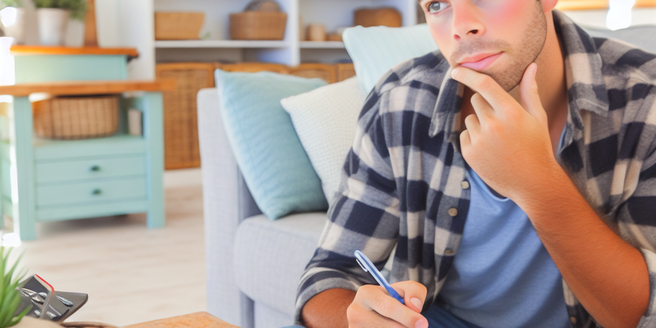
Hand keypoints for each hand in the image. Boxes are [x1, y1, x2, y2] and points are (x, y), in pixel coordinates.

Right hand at [347, 281, 427, 327]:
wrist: (371, 315)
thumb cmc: (390, 301)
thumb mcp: (402, 290)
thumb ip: (414, 290)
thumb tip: (415, 306)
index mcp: (366, 294)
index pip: (389, 307)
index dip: (408, 317)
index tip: (423, 323)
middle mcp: (355, 312)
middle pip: (390, 326)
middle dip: (406, 327)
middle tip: (418, 327)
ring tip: (398, 324)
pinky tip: (390, 327)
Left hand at [452, 63, 557, 200]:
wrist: (533, 182)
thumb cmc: (537, 146)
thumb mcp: (537, 117)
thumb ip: (529, 90)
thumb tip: (530, 66)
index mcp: (511, 112)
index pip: (484, 85)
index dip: (468, 74)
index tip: (456, 69)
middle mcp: (493, 125)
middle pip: (476, 100)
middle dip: (485, 105)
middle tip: (501, 121)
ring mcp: (479, 140)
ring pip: (469, 118)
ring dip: (479, 123)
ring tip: (498, 139)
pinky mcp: (469, 153)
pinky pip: (465, 134)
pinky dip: (474, 138)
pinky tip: (491, 150)